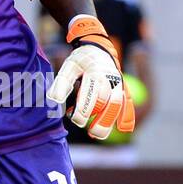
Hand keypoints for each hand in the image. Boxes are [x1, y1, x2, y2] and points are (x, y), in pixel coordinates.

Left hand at [47, 16, 134, 140]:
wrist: (99, 48)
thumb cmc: (81, 59)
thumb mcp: (69, 66)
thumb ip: (62, 83)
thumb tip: (54, 100)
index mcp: (97, 74)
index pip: (93, 98)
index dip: (83, 111)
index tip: (72, 117)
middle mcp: (111, 81)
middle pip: (108, 105)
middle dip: (98, 120)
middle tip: (87, 129)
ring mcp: (119, 86)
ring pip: (118, 107)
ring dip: (109, 122)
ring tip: (97, 135)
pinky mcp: (123, 90)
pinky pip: (128, 104)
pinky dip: (127, 117)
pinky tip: (123, 128)